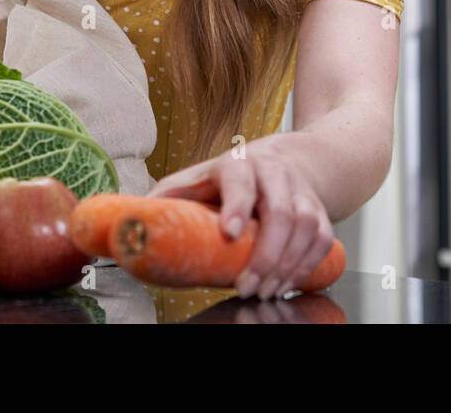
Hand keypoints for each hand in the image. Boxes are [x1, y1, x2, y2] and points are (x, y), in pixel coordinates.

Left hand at [146, 140, 335, 300]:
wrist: (286, 159)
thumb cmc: (232, 176)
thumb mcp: (197, 177)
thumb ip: (169, 196)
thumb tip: (127, 222)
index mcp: (238, 163)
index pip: (241, 179)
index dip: (236, 205)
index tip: (230, 234)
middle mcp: (274, 173)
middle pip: (281, 211)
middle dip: (266, 255)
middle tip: (247, 286)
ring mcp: (301, 191)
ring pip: (307, 227)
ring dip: (288, 265)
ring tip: (266, 291)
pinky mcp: (319, 210)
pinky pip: (323, 239)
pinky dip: (308, 266)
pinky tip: (288, 283)